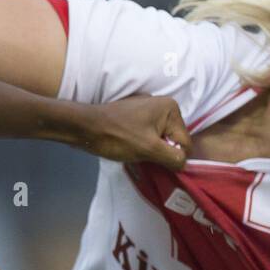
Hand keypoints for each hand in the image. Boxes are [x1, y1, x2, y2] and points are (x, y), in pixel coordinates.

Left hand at [77, 94, 191, 169]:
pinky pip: (149, 136)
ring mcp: (148, 110)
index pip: (184, 142)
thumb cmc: (116, 136)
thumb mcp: (149, 150)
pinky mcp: (136, 117)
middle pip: (173, 140)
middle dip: (163, 154)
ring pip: (161, 140)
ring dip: (152, 152)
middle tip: (145, 160)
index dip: (173, 158)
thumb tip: (184, 164)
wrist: (84, 128)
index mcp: (171, 108)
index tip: (156, 163)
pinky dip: (144, 146)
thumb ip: (173, 158)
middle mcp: (163, 105)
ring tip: (137, 155)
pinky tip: (132, 150)